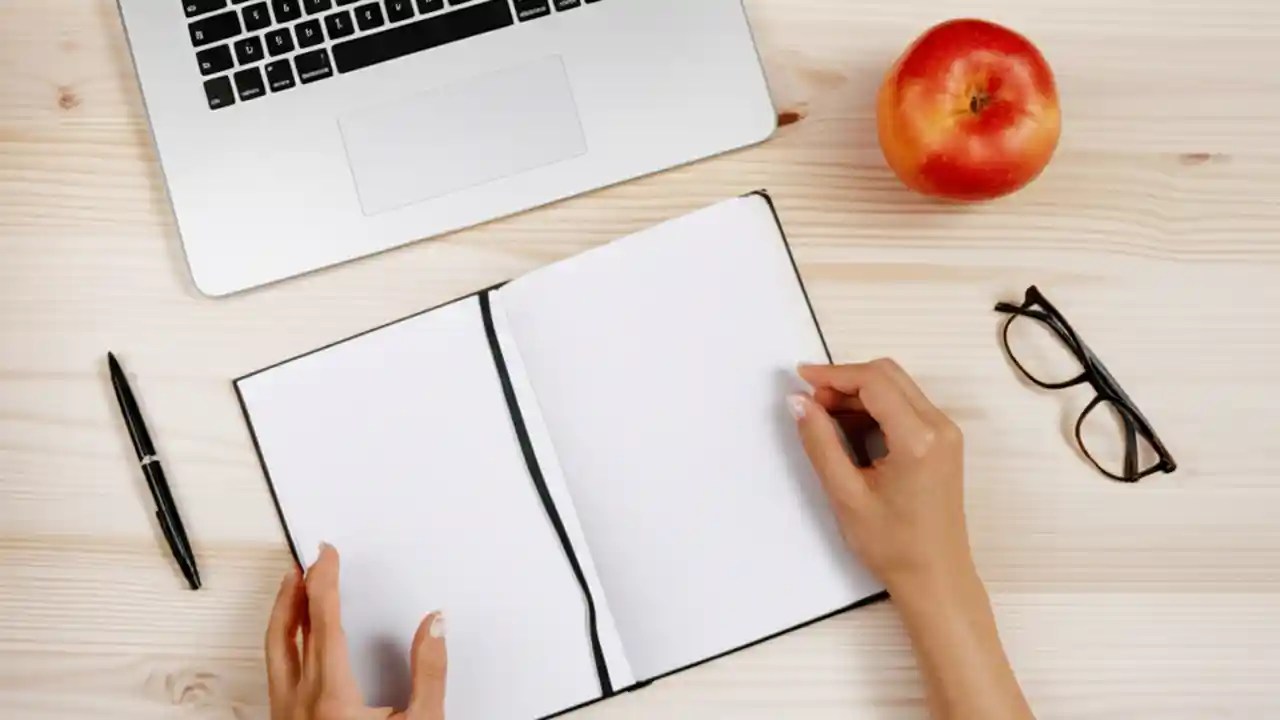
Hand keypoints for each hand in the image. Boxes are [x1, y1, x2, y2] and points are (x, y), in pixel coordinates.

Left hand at [266, 544, 447, 719]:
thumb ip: (429, 673)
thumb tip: (434, 625)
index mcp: (333, 696)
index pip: (324, 622)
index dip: (324, 581)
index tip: (326, 556)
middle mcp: (301, 702)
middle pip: (291, 630)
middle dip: (300, 589)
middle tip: (309, 564)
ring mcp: (287, 715)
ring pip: (275, 651)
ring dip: (283, 613)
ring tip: (292, 590)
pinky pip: (275, 672)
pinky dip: (282, 642)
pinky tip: (294, 640)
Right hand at [789, 359, 974, 596]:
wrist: (936, 577)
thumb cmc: (893, 546)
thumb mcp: (846, 494)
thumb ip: (820, 442)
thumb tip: (799, 402)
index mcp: (918, 438)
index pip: (874, 381)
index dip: (833, 375)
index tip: (801, 378)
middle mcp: (940, 427)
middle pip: (888, 375)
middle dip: (845, 381)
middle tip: (811, 402)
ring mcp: (946, 433)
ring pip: (897, 388)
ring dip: (859, 394)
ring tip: (825, 419)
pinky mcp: (943, 442)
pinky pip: (907, 407)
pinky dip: (876, 408)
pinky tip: (851, 431)